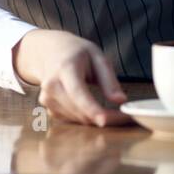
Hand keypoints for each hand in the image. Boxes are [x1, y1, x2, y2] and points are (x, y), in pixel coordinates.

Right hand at [13, 29, 130, 127]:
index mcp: (65, 69)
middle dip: (105, 117)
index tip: (106, 120)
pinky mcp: (50, 109)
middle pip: (79, 110)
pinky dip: (87, 119)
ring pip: (78, 119)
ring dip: (97, 120)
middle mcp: (52, 86)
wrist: (50, 52)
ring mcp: (48, 99)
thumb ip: (109, 80)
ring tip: (113, 112)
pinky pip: (73, 121)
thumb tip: (121, 100)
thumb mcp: (98, 58)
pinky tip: (94, 109)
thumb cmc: (77, 53)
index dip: (91, 109)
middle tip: (126, 116)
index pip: (78, 93)